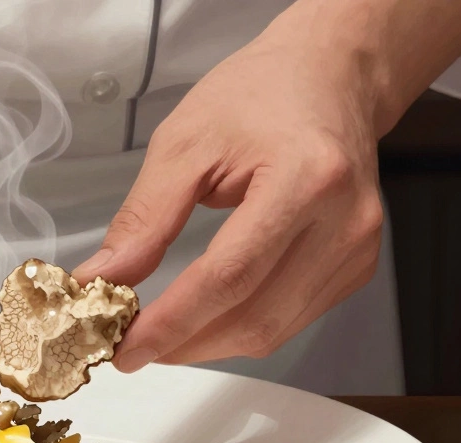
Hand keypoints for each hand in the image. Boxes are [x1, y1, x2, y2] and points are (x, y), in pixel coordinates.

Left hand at [73, 10, 385, 371]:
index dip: (172, 322)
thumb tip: (103, 279)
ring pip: (272, 331)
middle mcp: (344, 222)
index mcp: (304, 179)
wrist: (329, 77)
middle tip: (129, 346)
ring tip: (160, 335)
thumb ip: (144, 217)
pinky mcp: (357, 266)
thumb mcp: (184, 142)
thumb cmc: (259, 96)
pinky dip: (240, 329)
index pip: (229, 276)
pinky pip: (291, 320)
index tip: (124, 347)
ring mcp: (356, 249)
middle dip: (183, 343)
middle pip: (253, 316)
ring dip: (208, 344)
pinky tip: (206, 317)